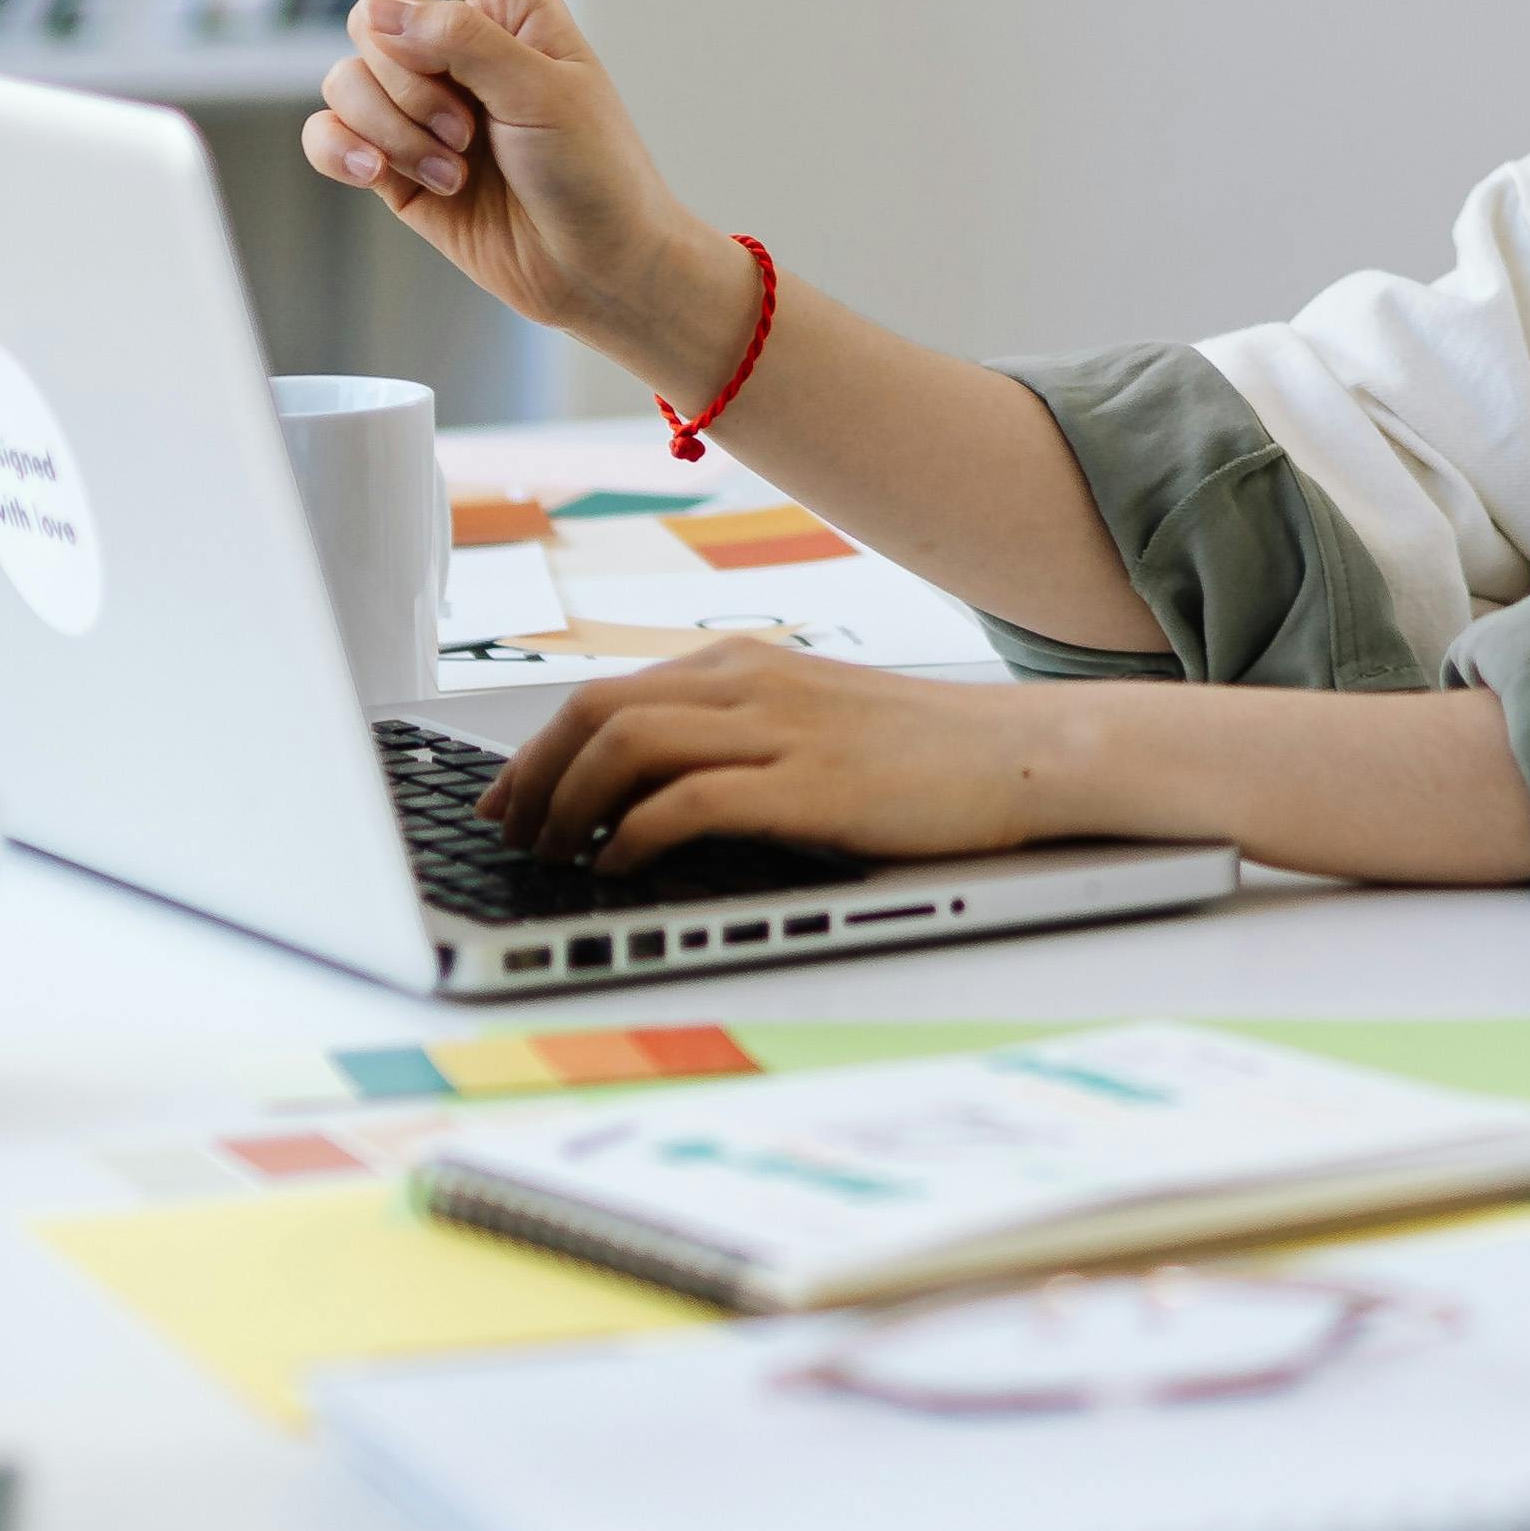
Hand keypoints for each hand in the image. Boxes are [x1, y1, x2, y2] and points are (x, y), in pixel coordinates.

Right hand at [297, 0, 745, 390]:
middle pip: (375, 18)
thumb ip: (460, 43)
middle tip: (476, 134)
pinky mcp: (393, 161)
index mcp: (511, 7)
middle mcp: (458, 46)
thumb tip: (375, 14)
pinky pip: (328, 130)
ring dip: (396, 128)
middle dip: (411, 80)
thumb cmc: (598, 174)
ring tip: (458, 169)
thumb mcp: (545, 92)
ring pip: (347, 78)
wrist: (599, 273)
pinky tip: (382, 176)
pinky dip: (346, 150)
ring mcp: (422, 105)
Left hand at [486, 639, 1151, 870]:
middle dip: (533, 773)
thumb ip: (738, 738)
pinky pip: (687, 801)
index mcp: (746, 663)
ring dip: (569, 805)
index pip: (607, 691)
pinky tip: (621, 867)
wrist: (1021, 752)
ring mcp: (779, 730)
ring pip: (626, 744)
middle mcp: (750, 683)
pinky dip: (634, 835)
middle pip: (596, 708)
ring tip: (554, 855)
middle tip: (508, 832)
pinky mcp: (808, 786)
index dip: (539, 748)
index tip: (508, 797)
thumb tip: (648, 794)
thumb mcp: (814, 724)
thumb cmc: (923, 754)